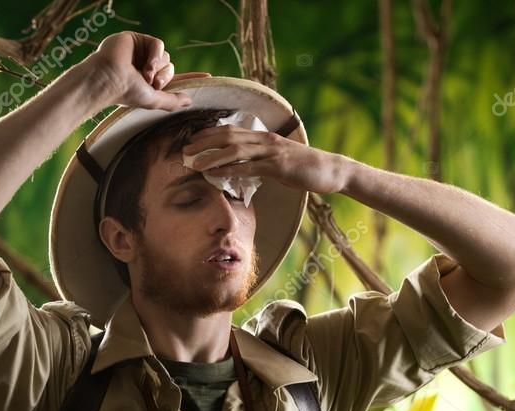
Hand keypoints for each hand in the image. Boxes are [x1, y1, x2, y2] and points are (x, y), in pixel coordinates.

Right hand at [88, 32, 208, 110]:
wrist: (108, 79)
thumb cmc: (126, 93)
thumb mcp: (153, 100)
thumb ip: (172, 101)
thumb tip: (190, 101)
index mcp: (149, 81)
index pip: (175, 78)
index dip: (190, 78)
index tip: (208, 77)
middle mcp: (146, 67)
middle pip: (171, 67)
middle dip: (165, 77)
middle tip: (153, 84)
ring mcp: (141, 53)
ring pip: (166, 56)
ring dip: (159, 67)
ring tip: (145, 76)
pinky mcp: (137, 39)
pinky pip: (158, 44)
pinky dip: (156, 55)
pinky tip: (146, 65)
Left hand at [182, 125, 349, 193]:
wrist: (329, 170)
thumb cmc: (302, 168)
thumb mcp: (277, 161)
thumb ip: (259, 161)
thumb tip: (240, 167)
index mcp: (263, 137)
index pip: (231, 130)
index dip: (209, 134)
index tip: (191, 140)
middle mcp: (265, 139)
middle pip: (228, 135)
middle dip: (204, 142)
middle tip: (185, 149)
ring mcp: (272, 152)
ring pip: (236, 149)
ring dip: (212, 156)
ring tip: (195, 163)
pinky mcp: (278, 166)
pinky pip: (250, 167)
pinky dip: (231, 170)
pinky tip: (217, 175)